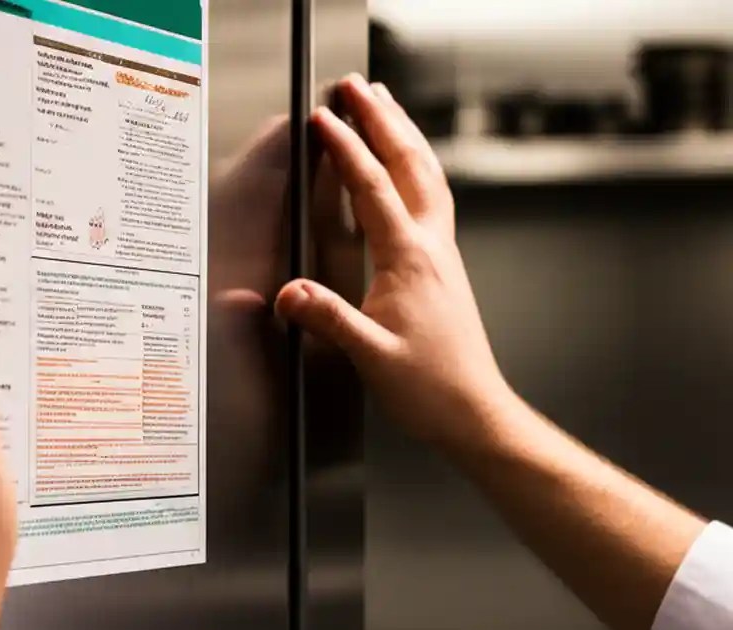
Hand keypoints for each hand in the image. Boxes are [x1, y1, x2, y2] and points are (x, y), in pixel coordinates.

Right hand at [276, 75, 518, 453]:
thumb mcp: (371, 356)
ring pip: (425, 175)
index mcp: (410, 260)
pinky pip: (431, 197)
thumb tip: (289, 293)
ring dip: (403, 134)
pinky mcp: (442, 266)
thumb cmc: (430, 388)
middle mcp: (431, 247)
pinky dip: (415, 166)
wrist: (474, 410)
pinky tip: (409, 168)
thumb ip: (330, 320)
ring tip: (386, 103)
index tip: (322, 118)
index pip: (371, 188)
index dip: (344, 149)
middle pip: (406, 165)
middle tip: (356, 86)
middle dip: (380, 118)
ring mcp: (441, 253)